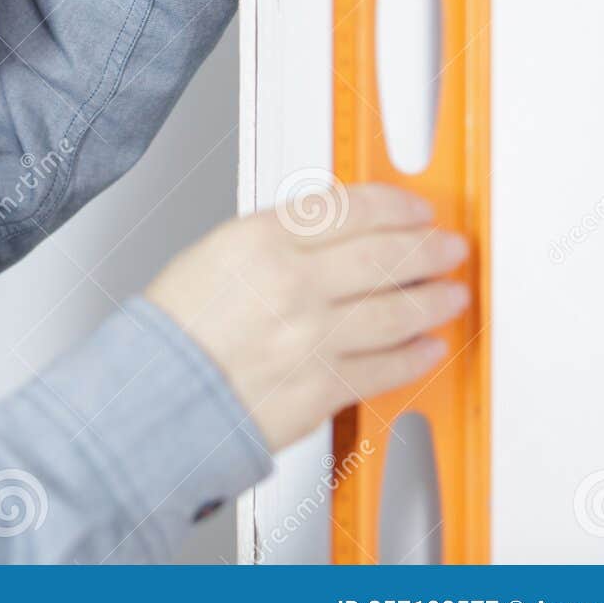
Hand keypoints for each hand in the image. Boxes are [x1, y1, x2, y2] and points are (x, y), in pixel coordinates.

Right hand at [144, 183, 470, 452]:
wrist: (154, 396)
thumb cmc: (173, 330)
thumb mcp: (214, 254)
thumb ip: (277, 240)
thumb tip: (333, 234)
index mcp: (260, 241)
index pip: (351, 208)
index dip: (396, 207)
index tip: (415, 210)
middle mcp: (292, 284)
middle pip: (386, 256)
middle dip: (428, 249)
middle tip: (447, 247)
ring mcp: (312, 337)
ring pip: (397, 312)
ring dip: (433, 301)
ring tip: (449, 295)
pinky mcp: (322, 387)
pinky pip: (385, 368)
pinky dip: (413, 356)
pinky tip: (426, 346)